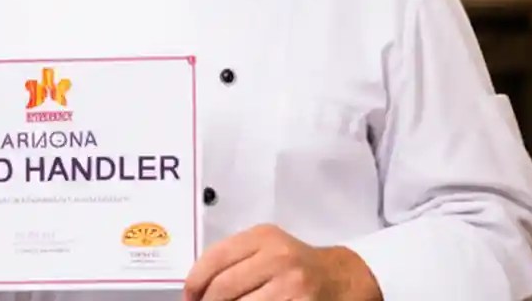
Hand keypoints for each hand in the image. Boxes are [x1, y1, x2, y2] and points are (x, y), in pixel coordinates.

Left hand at [183, 224, 381, 300]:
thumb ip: (234, 259)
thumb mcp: (267, 248)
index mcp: (263, 237)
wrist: (342, 278)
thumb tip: (196, 288)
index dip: (194, 283)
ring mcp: (291, 285)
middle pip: (223, 288)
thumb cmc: (295, 264)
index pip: (215, 258)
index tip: (190, 298)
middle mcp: (278, 257)